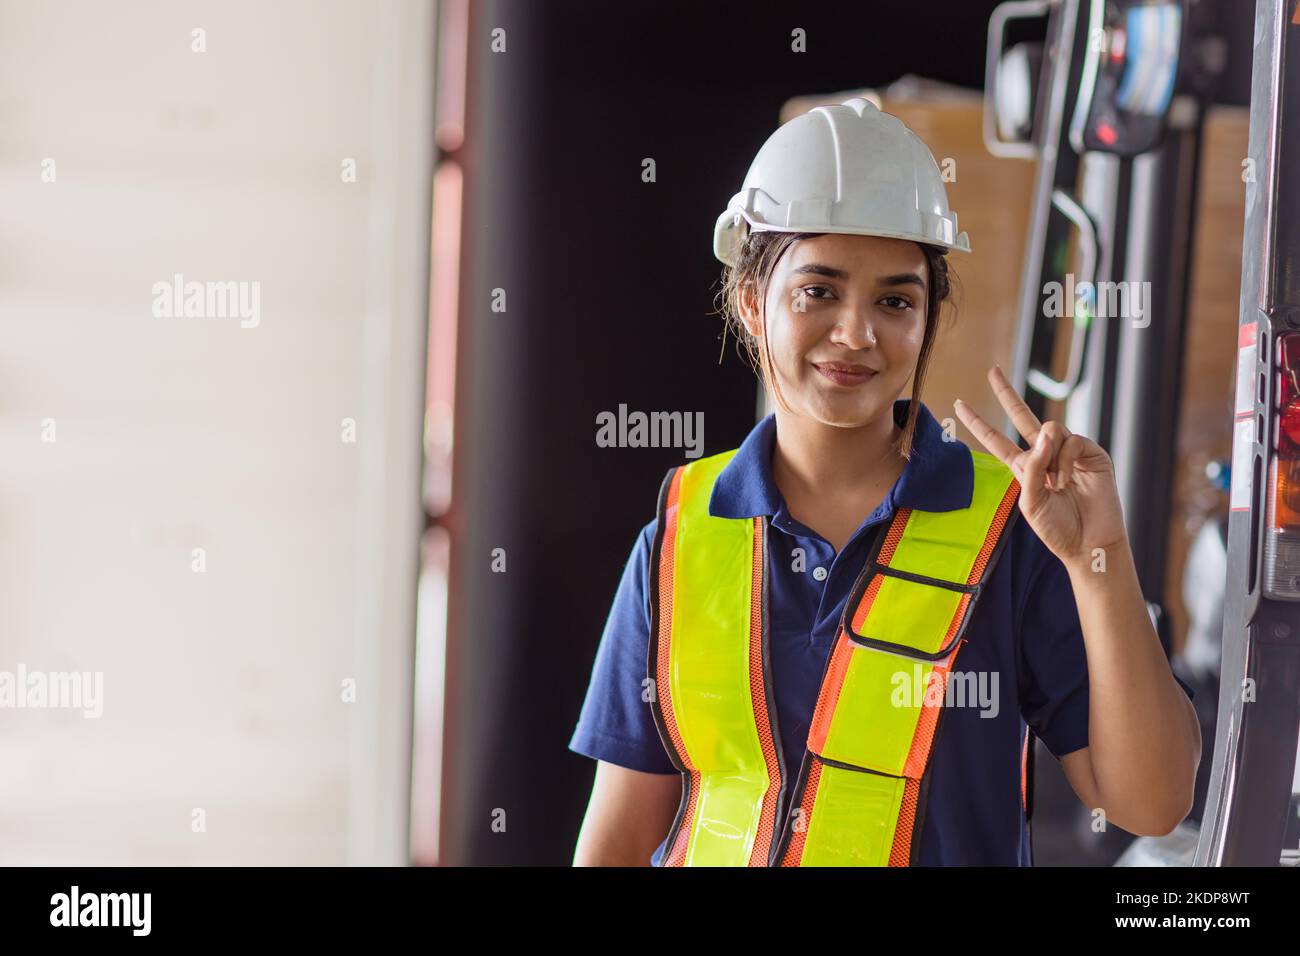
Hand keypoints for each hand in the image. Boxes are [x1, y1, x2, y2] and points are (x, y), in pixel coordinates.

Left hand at [953, 366, 1126, 563]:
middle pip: (1022, 415)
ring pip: (1051, 428)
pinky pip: (1072, 440)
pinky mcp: (1091, 453)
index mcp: (1024, 468)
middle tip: (992, 370)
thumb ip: (1030, 471)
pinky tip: (1066, 481)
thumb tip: (1043, 437)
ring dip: (1049, 457)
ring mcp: (1068, 452)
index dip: (979, 423)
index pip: (997, 440)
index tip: (960, 405)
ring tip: (1056, 485)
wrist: (1090, 544)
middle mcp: (1044, 455)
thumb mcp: (1031, 505)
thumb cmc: (1058, 529)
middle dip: (1007, 393)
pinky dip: (1064, 461)